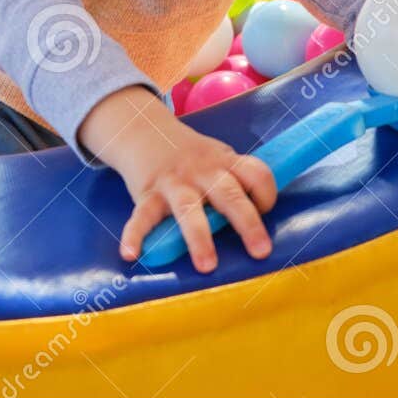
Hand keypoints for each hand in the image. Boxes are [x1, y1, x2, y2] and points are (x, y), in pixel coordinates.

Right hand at [77, 86, 277, 273]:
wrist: (145, 131)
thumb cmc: (191, 156)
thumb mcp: (218, 157)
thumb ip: (235, 182)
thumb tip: (259, 219)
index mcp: (225, 162)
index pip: (256, 173)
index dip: (266, 193)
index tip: (265, 209)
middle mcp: (202, 171)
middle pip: (229, 194)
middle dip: (247, 223)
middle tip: (261, 251)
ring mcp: (174, 182)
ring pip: (189, 209)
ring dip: (199, 237)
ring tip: (207, 265)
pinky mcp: (147, 194)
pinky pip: (141, 216)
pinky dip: (134, 235)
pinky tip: (131, 254)